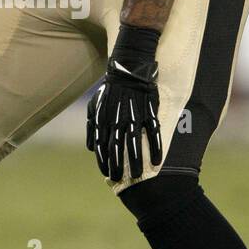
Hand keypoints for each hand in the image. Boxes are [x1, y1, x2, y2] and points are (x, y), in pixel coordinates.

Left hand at [86, 51, 161, 181]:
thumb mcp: (95, 105)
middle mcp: (117, 119)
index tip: (106, 174)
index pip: (101, 145)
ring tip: (139, 176)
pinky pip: (153, 132)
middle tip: (120, 180)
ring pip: (135, 142)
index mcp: (104, 118)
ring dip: (137, 161)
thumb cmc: (111, 88)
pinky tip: (157, 161)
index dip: (104, 161)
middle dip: (118, 166)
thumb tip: (91, 148)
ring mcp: (134, 115)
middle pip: (117, 147)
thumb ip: (91, 126)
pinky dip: (155, 147)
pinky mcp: (149, 110)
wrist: (128, 67)